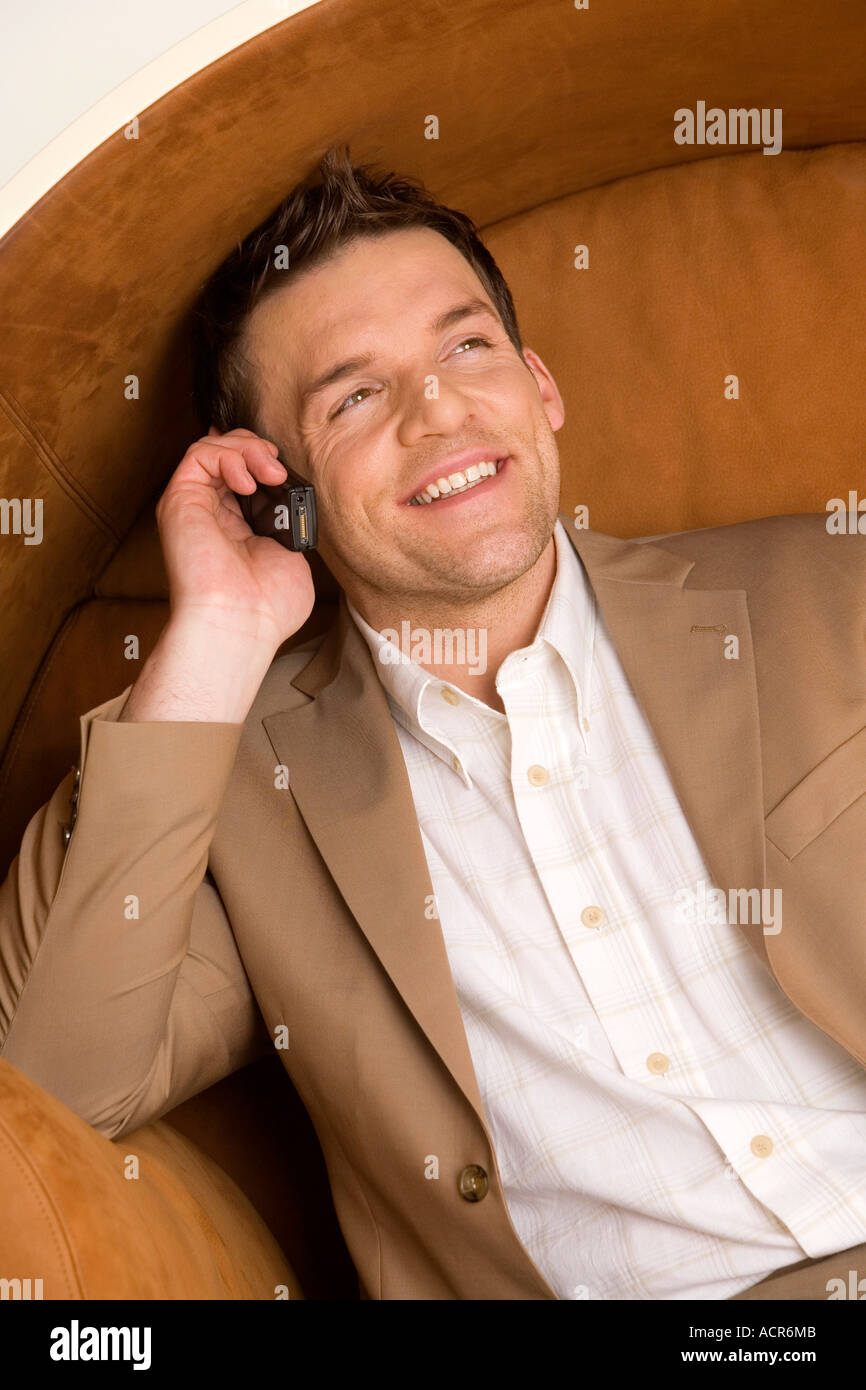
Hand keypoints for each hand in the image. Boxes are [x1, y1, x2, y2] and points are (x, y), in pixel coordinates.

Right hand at [155, 427, 315, 649]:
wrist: (241, 622)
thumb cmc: (267, 606)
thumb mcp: (293, 556)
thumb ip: (289, 525)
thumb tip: (293, 500)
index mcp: (239, 527)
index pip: (246, 475)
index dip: (264, 461)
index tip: (287, 475)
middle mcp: (213, 514)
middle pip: (229, 454)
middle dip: (258, 450)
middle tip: (279, 472)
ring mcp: (195, 506)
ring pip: (212, 447)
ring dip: (246, 449)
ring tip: (269, 473)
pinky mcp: (179, 500)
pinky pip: (198, 453)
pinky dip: (227, 455)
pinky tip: (248, 482)